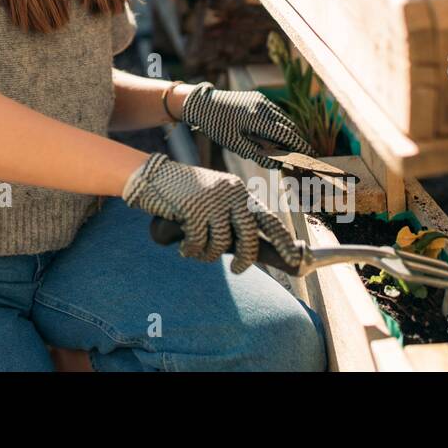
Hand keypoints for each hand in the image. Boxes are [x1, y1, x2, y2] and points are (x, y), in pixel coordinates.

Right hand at [122, 153, 300, 272]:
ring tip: (197, 253)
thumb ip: (231, 216)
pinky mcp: (194, 210)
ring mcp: (212, 202)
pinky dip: (192, 250)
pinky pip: (199, 243)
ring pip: (222, 244)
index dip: (283, 241)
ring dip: (209, 255)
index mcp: (239, 191)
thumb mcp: (214, 198)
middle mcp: (230, 194)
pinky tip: (184, 248)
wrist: (154, 176)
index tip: (294, 259)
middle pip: (249, 237)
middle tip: (237, 270)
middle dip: (245, 259)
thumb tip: (247, 251)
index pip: (269, 218)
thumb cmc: (184, 192)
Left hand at [180, 83, 316, 169]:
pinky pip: (276, 112)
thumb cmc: (217, 127)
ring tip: (291, 148)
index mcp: (257, 118)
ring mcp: (262, 100)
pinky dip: (280, 123)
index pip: (286, 134)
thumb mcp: (236, 145)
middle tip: (302, 155)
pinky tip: (278, 135)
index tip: (308, 156)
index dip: (300, 146)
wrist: (202, 104)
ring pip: (284, 118)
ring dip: (289, 132)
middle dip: (297, 141)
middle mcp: (263, 106)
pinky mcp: (259, 97)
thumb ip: (258, 155)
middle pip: (289, 126)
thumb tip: (279, 165)